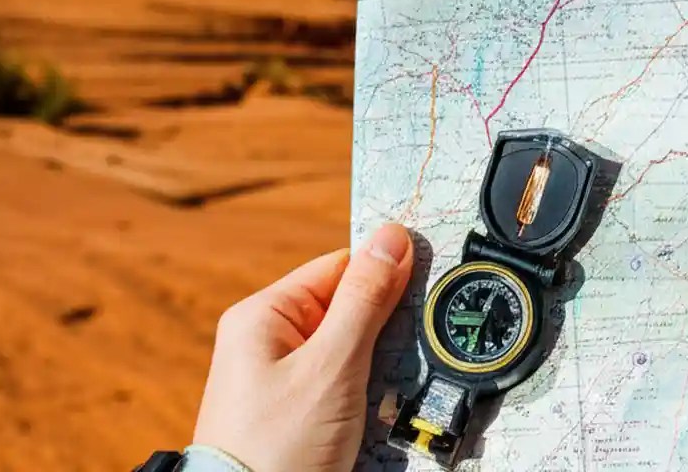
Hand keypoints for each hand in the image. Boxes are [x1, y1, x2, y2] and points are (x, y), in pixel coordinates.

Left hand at [192, 223, 414, 471]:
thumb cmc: (277, 448)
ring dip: (378, 366)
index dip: (384, 275)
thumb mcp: (331, 366)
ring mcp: (280, 378)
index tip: (423, 288)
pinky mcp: (295, 410)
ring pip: (351, 350)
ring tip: (384, 392)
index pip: (339, 268)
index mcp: (263, 315)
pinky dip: (367, 394)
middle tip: (404, 352)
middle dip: (384, 329)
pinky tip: (377, 410)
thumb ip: (365, 299)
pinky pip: (343, 383)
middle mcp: (267, 341)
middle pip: (348, 309)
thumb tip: (392, 238)